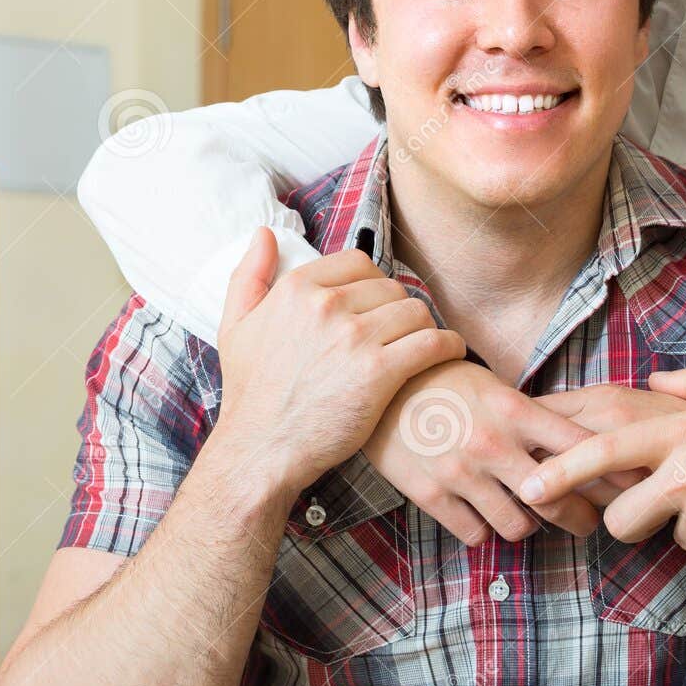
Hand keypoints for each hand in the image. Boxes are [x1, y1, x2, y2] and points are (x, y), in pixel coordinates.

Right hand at [212, 228, 465, 494]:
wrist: (261, 451)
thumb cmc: (251, 395)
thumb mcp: (234, 327)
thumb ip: (249, 275)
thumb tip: (264, 235)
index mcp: (296, 289)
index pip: (358, 262)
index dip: (374, 283)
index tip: (379, 305)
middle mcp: (326, 306)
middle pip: (391, 287)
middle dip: (400, 308)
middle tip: (404, 332)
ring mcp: (354, 338)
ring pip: (416, 311)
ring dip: (426, 327)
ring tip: (427, 343)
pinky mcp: (380, 372)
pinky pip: (432, 342)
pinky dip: (449, 346)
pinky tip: (450, 354)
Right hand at [363, 360, 604, 545]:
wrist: (378, 385)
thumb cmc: (446, 382)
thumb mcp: (496, 388)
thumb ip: (535, 418)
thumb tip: (583, 447)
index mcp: (516, 411)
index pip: (581, 448)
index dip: (612, 472)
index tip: (627, 486)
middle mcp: (493, 444)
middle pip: (557, 500)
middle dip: (580, 518)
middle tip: (586, 522)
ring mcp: (461, 473)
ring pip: (519, 527)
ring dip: (528, 525)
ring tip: (526, 515)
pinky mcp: (430, 495)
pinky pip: (475, 534)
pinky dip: (484, 529)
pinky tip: (483, 515)